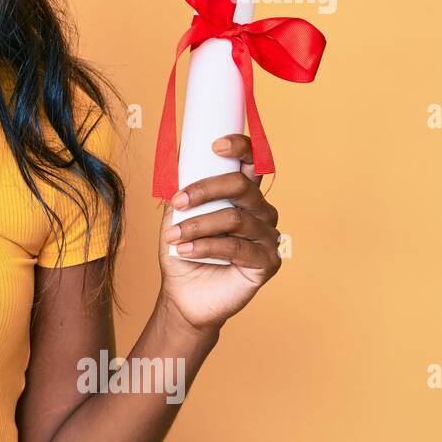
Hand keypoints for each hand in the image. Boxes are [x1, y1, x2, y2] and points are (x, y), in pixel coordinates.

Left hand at [158, 133, 281, 335]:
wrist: (183, 295)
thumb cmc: (182, 253)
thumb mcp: (176, 217)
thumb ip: (182, 191)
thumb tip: (177, 161)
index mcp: (243, 195)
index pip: (252, 163)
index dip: (241, 148)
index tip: (215, 146)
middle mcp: (260, 212)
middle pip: (242, 186)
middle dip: (205, 190)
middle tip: (178, 201)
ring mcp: (267, 237)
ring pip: (235, 218)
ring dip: (198, 225)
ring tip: (173, 236)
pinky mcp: (268, 262)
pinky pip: (237, 247)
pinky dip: (206, 247)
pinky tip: (185, 252)